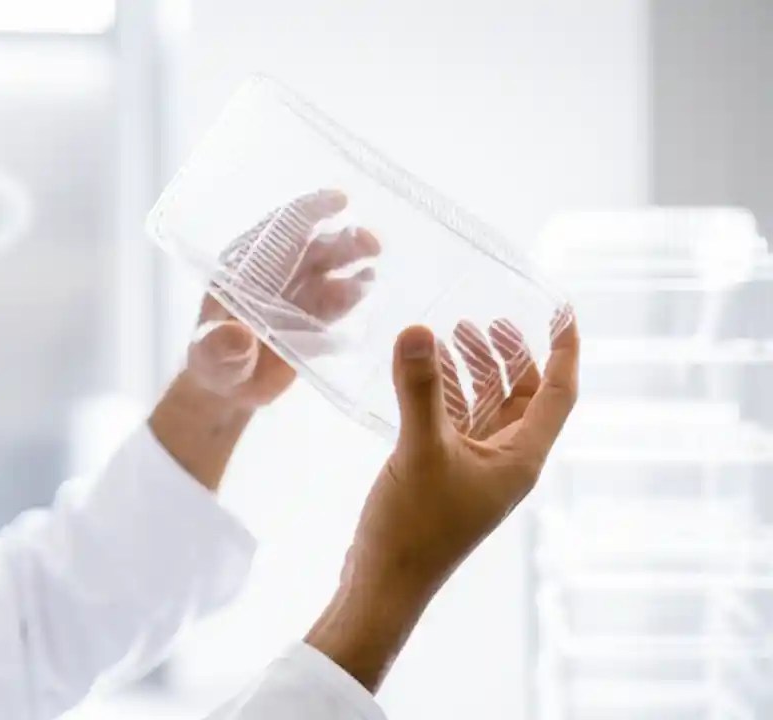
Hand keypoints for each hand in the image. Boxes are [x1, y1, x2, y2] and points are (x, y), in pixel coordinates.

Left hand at [182, 189, 379, 410]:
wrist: (228, 391)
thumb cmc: (212, 363)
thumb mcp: (210, 356)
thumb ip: (220, 346)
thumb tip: (236, 337)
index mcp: (244, 267)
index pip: (277, 229)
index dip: (308, 211)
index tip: (339, 200)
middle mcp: (274, 274)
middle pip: (312, 247)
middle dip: (343, 240)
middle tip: (371, 243)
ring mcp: (296, 296)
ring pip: (329, 272)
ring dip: (353, 265)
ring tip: (371, 269)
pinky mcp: (312, 321)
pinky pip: (335, 304)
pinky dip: (351, 296)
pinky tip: (365, 291)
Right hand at [306, 310, 579, 689]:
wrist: (385, 582)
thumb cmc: (414, 527)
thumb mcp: (420, 449)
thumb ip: (420, 389)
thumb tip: (417, 330)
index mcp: (521, 457)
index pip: (559, 392)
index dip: (564, 348)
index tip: (561, 309)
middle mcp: (506, 461)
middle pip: (523, 394)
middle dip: (510, 353)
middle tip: (489, 317)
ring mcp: (474, 469)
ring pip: (487, 406)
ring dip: (474, 370)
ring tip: (451, 333)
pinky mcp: (443, 474)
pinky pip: (454, 421)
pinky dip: (444, 392)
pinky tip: (421, 373)